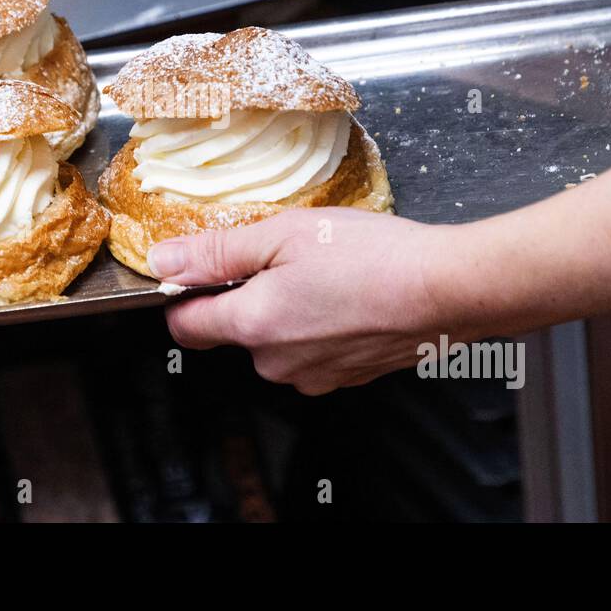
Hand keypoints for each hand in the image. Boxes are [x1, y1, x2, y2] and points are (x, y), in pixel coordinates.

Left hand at [150, 166, 610, 395]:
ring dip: (289, 308)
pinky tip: (348, 292)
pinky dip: (323, 322)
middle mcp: (278, 363)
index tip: (202, 269)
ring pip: (278, 341)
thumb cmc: (374, 257)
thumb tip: (164, 263)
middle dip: (248, 295)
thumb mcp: (283, 235)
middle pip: (235, 331)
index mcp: (253, 325)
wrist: (447, 288)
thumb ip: (216, 252)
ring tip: (325, 271)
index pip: (186, 326)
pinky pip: (316, 349)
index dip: (185, 294)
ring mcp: (315, 375)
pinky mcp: (348, 376)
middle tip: (284, 254)